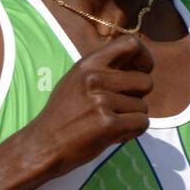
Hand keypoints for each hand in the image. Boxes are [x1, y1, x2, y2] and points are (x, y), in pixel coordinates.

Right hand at [32, 31, 152, 177]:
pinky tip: (113, 135)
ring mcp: (102, 101)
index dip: (145, 58)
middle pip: (145, 82)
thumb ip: (103, 70)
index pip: (131, 44)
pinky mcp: (108, 124)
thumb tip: (136, 64)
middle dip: (138, 98)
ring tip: (109, 125)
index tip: (142, 71)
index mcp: (88, 64)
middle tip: (120, 109)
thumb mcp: (76, 81)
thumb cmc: (62, 116)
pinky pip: (141, 124)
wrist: (43, 145)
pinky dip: (132, 132)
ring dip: (132, 119)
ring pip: (143, 107)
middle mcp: (95, 78)